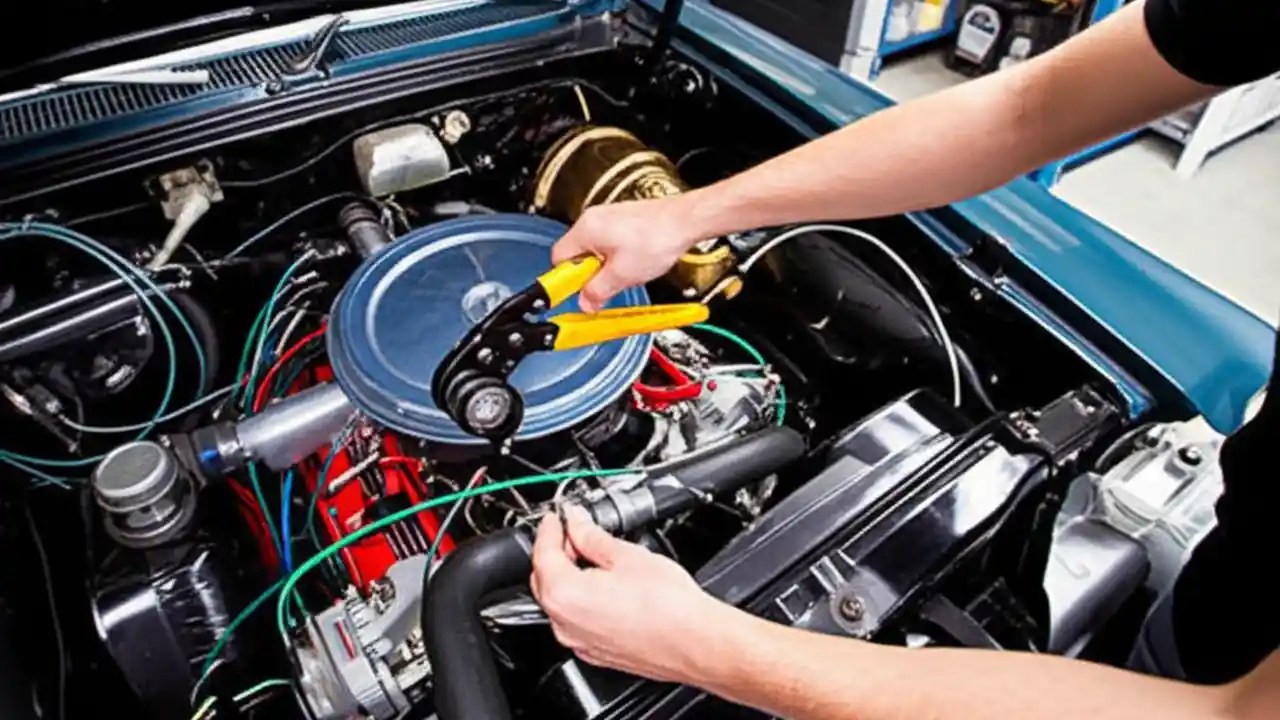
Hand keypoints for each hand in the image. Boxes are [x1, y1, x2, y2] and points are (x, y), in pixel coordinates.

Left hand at [530, 506, 736, 683]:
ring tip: (593, 555)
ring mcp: (579, 642)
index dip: (550, 528)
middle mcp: (564, 624)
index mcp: (565, 595)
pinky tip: (604, 585)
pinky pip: (577, 621)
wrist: (696, 643)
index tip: (557, 516)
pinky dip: (582, 600)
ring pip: (561, 601)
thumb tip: (577, 523)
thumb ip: (592, 537)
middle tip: (574, 530)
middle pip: (545, 579)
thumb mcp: (627, 556)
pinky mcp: (596, 653)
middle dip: (556, 551)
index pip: (542, 553)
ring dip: (569, 575)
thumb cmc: (669, 607)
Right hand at [551, 196, 705, 312]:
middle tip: (605, 286)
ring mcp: (608, 217)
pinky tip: (633, 264)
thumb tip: (586, 303)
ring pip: (594, 250)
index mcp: (586, 230)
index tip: (575, 294)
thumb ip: (598, 292)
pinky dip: (617, 257)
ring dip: (605, 267)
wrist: (686, 221)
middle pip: (576, 255)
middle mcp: (593, 219)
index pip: (558, 259)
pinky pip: (609, 243)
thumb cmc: (658, 239)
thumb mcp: (622, 276)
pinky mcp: (623, 220)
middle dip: (589, 275)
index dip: (565, 281)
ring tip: (624, 274)